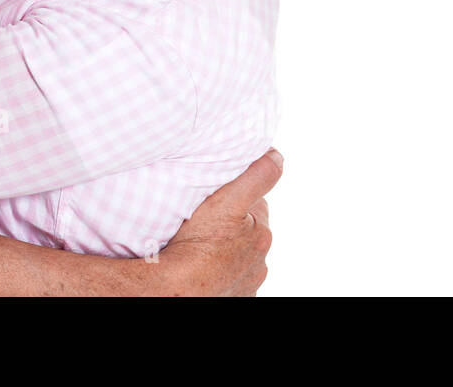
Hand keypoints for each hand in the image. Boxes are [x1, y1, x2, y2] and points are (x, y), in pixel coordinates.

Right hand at [158, 149, 282, 295]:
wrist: (175, 290)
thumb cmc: (196, 246)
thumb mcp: (227, 201)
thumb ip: (256, 177)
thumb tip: (277, 156)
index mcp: (262, 234)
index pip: (256, 204)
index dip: (237, 196)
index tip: (217, 195)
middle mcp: (259, 262)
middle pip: (247, 232)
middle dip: (232, 224)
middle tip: (203, 218)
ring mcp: (246, 283)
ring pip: (237, 256)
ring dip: (225, 249)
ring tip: (198, 243)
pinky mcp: (232, 298)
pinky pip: (227, 279)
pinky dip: (218, 271)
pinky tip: (200, 265)